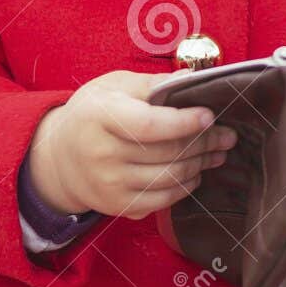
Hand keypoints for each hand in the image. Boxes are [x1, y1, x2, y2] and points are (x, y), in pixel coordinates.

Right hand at [27, 70, 237, 220]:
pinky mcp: (117, 206)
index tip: (210, 115)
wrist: (58, 157)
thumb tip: (190, 80)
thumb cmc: (92, 114)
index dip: (184, 122)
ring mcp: (109, 184)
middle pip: (167, 152)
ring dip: (201, 165)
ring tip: (218, 153)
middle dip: (205, 143)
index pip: (149, 124)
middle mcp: (102, 153)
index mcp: (100, 116)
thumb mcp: (112, 87)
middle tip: (227, 135)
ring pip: (170, 178)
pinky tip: (195, 173)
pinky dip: (185, 187)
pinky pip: (162, 200)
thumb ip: (151, 84)